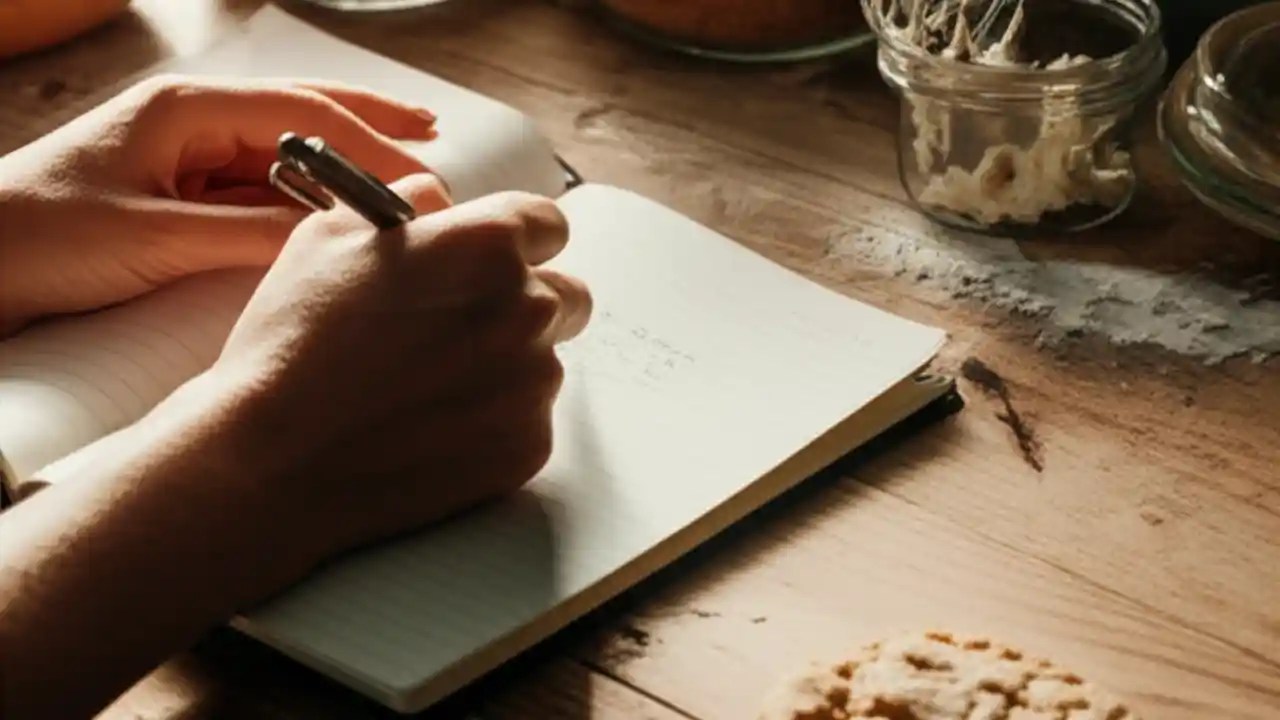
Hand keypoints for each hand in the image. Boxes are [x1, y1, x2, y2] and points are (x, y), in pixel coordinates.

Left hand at [0, 74, 435, 335]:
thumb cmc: (35, 239)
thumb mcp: (154, 238)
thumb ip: (251, 236)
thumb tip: (339, 241)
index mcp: (186, 110)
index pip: (305, 116)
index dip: (373, 143)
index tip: (426, 175)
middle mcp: (191, 122)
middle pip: (304, 115)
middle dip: (371, 126)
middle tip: (434, 139)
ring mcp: (185, 157)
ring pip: (286, 155)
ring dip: (343, 168)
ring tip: (402, 176)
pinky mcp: (178, 195)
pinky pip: (259, 192)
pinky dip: (305, 203)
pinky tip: (337, 217)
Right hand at [191, 174, 589, 560]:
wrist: (272, 458)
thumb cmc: (294, 341)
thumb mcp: (330, 235)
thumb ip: (407, 202)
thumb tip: (440, 202)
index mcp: (488, 245)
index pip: (548, 224)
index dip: (517, 241)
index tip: (494, 260)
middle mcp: (527, 308)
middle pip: (564, 296)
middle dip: (524, 304)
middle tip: (464, 328)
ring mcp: (533, 383)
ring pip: (543, 364)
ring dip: (506, 368)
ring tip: (427, 388)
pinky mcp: (527, 447)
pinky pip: (527, 423)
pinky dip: (493, 425)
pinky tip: (430, 430)